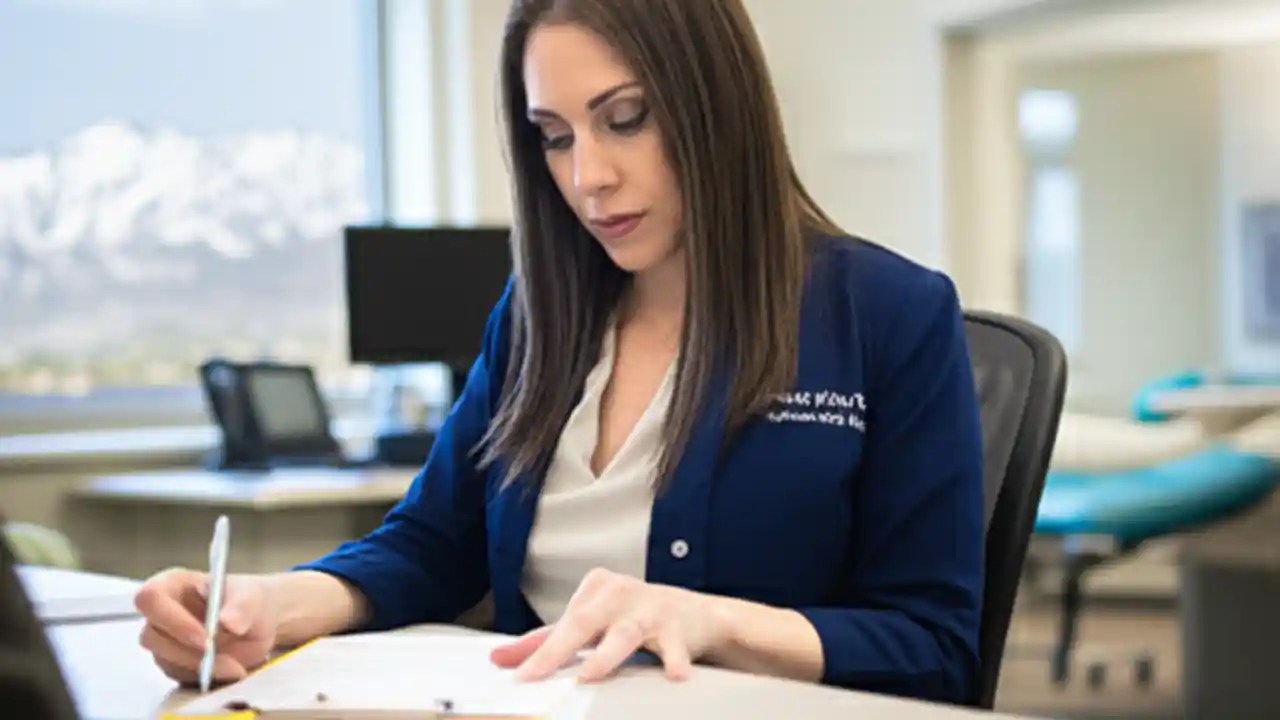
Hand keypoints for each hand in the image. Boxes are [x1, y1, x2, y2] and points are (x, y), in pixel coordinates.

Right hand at [133, 568, 276, 686]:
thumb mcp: (252, 596)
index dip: (173, 620)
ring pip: (165, 659)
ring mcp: (164, 639)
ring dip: (200, 666)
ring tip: (235, 666)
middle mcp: (162, 612)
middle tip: (221, 657)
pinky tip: (230, 670)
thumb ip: (242, 607)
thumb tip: (228, 624)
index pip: (151, 598)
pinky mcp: (173, 662)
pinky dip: (205, 676)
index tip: (206, 637)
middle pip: (152, 636)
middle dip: (188, 651)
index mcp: (173, 584)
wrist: (260, 624)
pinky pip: (179, 674)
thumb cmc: (249, 600)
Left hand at [490, 568, 722, 682]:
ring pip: (625, 632)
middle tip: (536, 673)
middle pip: (584, 622)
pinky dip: (675, 659)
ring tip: (590, 673)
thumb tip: (500, 659)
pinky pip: (676, 646)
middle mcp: (619, 593)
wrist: (697, 614)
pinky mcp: (679, 626)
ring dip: (607, 654)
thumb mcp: (591, 624)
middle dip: (558, 649)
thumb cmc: (636, 617)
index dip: (539, 651)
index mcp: (595, 588)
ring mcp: (650, 607)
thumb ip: (547, 641)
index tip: (520, 676)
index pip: (562, 623)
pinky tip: (674, 674)